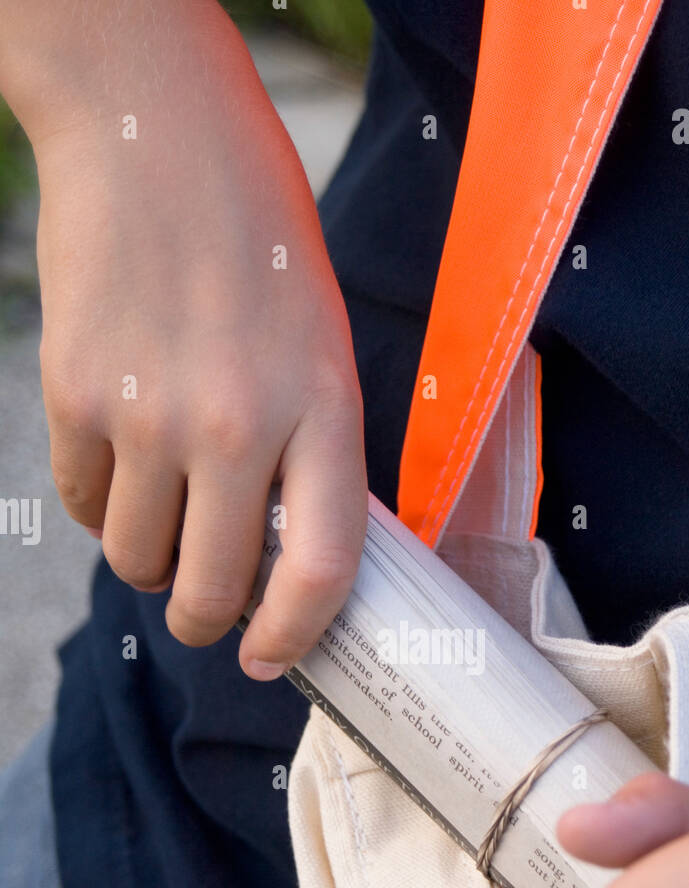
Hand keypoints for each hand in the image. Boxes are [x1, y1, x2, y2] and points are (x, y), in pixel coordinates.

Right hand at [30, 0, 365, 678]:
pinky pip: (83, 504)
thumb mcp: (320, 345)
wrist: (153, 134)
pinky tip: (122, 467)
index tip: (273, 659)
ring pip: (138, 560)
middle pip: (214, 589)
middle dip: (208, 623)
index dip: (296, 635)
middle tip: (205, 616)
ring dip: (151, 564)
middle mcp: (236, 423)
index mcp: (322, 408)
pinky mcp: (74, 395)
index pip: (320, 569)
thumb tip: (282, 555)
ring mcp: (148, 413)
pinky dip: (102, 509)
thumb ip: (309, 451)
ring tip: (164, 522)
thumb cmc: (257, 240)